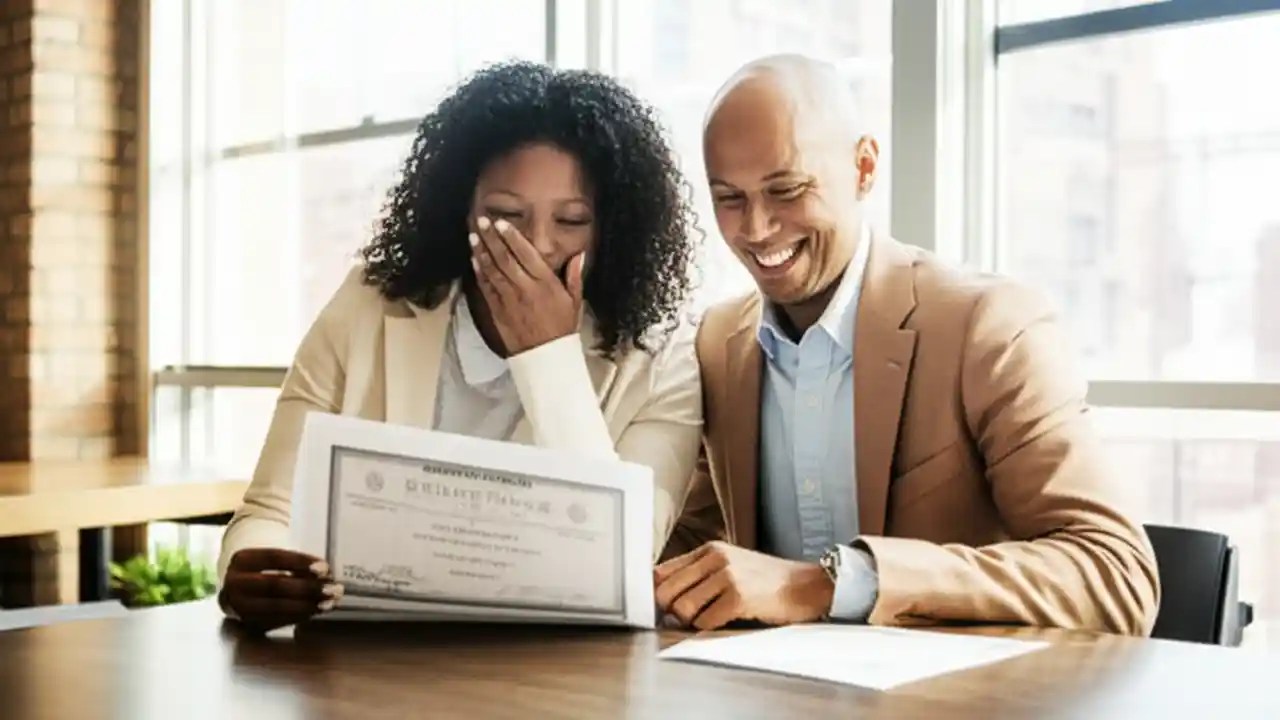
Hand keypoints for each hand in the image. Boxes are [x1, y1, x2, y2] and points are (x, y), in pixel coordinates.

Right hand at [218, 548, 342, 632]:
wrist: (238, 593)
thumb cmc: (264, 572)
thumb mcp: (272, 561)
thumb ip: (294, 564)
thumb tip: (324, 573)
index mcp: (242, 560)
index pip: (273, 557)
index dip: (300, 562)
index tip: (324, 568)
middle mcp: (235, 584)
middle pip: (274, 585)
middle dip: (307, 588)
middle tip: (333, 589)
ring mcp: (238, 607)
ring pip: (276, 607)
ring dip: (307, 606)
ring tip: (329, 602)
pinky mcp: (246, 625)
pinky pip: (276, 622)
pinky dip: (299, 616)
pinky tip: (315, 611)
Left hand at [470, 216, 584, 355]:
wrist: (546, 357)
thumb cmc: (562, 328)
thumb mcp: (574, 301)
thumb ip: (574, 276)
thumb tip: (579, 255)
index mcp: (545, 283)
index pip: (526, 254)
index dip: (512, 237)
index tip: (502, 223)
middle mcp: (525, 288)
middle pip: (505, 258)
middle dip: (492, 238)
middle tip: (482, 221)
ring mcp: (509, 299)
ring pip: (492, 270)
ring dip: (481, 251)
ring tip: (473, 235)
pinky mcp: (497, 310)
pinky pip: (486, 287)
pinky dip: (479, 272)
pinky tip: (474, 259)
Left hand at [654, 541, 832, 630]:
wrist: (806, 585)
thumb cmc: (767, 581)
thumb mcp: (730, 566)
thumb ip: (699, 575)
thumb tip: (662, 597)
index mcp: (709, 550)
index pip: (661, 572)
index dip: (656, 594)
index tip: (662, 608)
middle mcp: (715, 558)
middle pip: (665, 592)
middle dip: (671, 611)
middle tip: (688, 619)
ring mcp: (728, 575)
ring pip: (683, 608)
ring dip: (692, 621)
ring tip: (711, 618)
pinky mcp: (740, 596)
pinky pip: (705, 621)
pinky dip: (710, 628)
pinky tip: (727, 621)